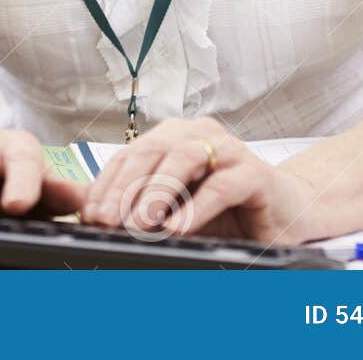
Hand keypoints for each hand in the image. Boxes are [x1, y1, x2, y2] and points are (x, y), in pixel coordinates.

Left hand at [81, 117, 319, 244]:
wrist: (283, 215)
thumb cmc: (222, 211)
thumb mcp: (170, 209)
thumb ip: (129, 204)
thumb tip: (80, 206)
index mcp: (172, 138)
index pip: (130, 155)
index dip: (107, 185)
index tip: (90, 215)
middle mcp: (197, 134)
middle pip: (151, 151)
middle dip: (125, 188)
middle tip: (108, 221)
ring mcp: (228, 148)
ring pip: (184, 159)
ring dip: (157, 193)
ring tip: (138, 225)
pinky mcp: (255, 172)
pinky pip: (222, 184)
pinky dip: (198, 207)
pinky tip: (179, 228)